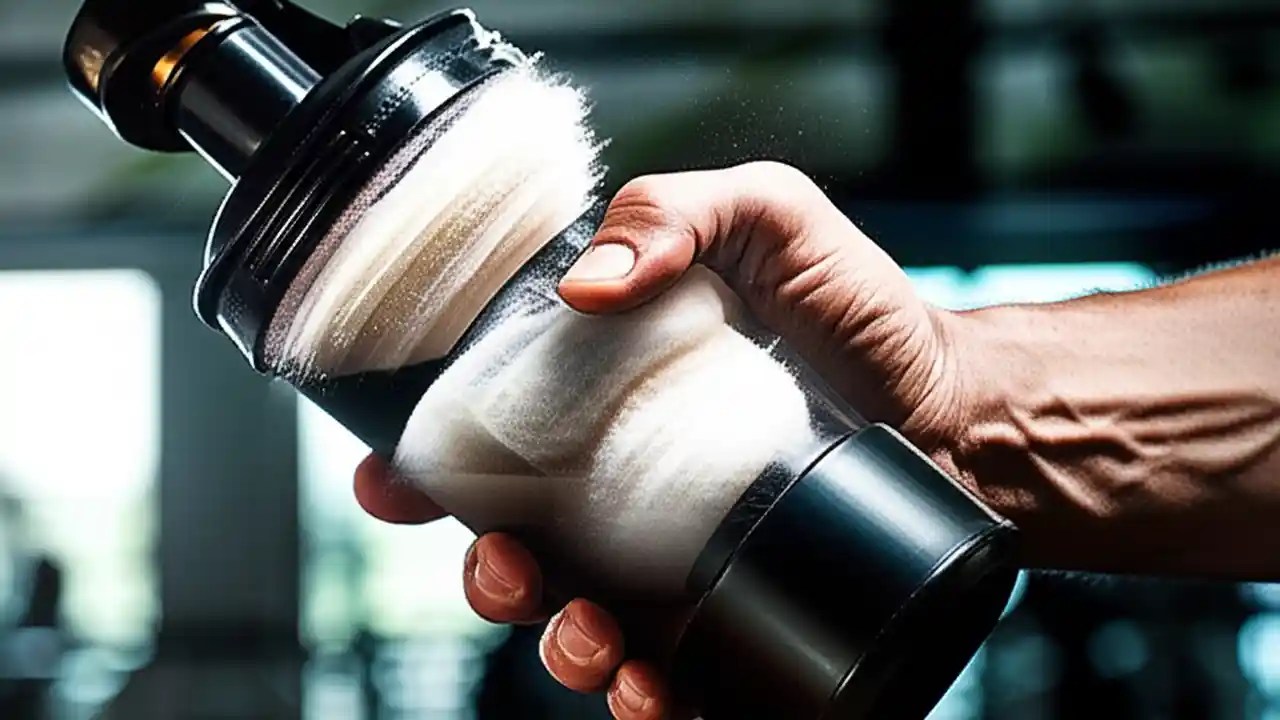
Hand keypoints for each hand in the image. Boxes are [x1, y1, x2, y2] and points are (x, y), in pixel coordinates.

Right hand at [355, 161, 969, 718]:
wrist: (962, 410)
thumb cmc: (862, 317)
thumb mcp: (771, 221)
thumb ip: (676, 216)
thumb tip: (587, 288)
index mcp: (606, 408)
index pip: (487, 446)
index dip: (421, 471)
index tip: (391, 483)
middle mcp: (624, 494)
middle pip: (513, 552)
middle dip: (487, 576)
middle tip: (512, 567)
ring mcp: (672, 569)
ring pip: (573, 629)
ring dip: (556, 646)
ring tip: (594, 635)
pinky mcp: (730, 629)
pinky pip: (662, 684)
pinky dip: (637, 701)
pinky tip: (649, 688)